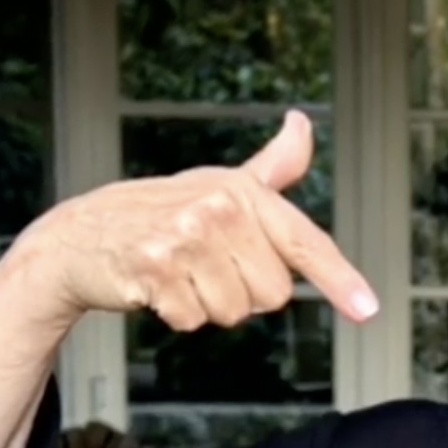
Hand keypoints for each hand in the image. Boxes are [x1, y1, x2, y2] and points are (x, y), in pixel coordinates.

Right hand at [27, 111, 377, 328]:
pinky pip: (194, 321)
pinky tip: (156, 287)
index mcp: (244, 191)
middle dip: (243, 293)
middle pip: (273, 294)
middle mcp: (218, 208)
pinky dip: (176, 315)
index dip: (340, 279)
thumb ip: (271, 167)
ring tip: (180, 275)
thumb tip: (302, 126)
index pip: (305, 241)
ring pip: (234, 312)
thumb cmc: (160, 211)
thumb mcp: (219, 184)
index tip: (367, 310)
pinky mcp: (153, 268)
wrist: (80, 235)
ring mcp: (184, 238)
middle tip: (207, 267)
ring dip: (208, 305)